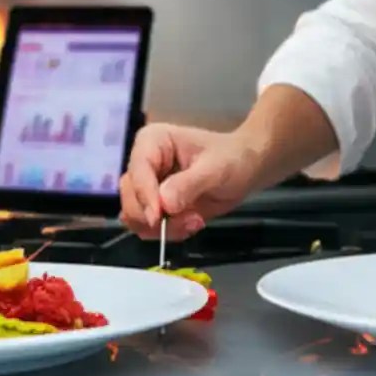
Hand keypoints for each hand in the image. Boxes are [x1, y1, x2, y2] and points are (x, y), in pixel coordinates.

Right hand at [119, 123, 261, 240]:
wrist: (246, 168)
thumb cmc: (232, 158)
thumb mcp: (215, 168)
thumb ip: (188, 184)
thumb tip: (163, 204)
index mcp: (152, 142)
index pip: (137, 172)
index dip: (144, 196)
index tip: (157, 218)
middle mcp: (143, 164)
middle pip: (129, 198)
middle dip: (156, 217)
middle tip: (189, 220)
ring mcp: (148, 188)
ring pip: (136, 218)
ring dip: (164, 228)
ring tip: (194, 221)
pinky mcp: (156, 208)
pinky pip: (150, 228)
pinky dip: (169, 233)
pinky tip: (193, 223)